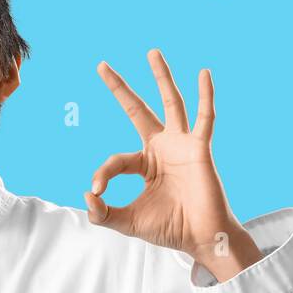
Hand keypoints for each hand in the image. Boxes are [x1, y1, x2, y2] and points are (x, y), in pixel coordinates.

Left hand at [85, 49, 261, 279]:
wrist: (202, 239)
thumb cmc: (171, 229)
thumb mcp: (127, 222)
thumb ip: (102, 214)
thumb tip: (86, 194)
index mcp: (145, 164)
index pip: (116, 160)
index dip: (102, 173)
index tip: (98, 191)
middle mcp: (162, 149)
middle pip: (137, 110)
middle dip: (119, 89)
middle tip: (102, 65)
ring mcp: (182, 145)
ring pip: (171, 103)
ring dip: (161, 78)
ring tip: (151, 53)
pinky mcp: (200, 149)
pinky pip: (204, 118)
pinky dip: (206, 96)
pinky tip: (203, 74)